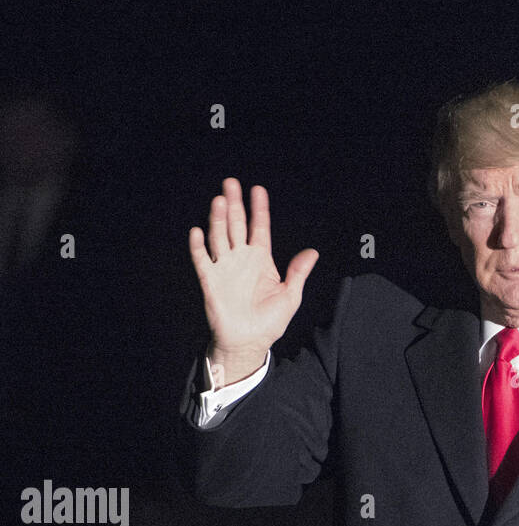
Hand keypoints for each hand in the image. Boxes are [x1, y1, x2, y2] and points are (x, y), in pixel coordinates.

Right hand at [188, 177, 318, 383]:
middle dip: (234, 204)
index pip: (259, 228)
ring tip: (219, 200)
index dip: (259, 209)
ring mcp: (225, 268)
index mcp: (261, 260)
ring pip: (219, 236)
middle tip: (231, 183)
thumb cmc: (269, 322)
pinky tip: (198, 232)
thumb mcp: (290, 296)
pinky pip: (203, 260)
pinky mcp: (211, 281)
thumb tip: (313, 252)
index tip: (258, 189)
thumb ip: (298, 273)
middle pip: (236, 224)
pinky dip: (198, 246)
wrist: (249, 343)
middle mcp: (241, 259)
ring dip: (218, 219)